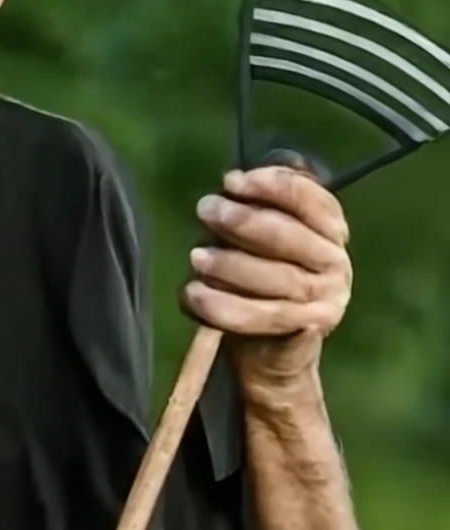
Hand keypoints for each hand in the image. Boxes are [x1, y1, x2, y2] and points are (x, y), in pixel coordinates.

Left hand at [181, 166, 351, 341]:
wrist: (271, 348)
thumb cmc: (259, 277)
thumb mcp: (256, 237)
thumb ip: (252, 207)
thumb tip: (232, 182)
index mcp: (330, 230)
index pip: (311, 199)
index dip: (272, 185)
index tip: (232, 180)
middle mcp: (335, 263)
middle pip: (294, 238)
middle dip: (245, 221)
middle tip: (206, 210)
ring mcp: (324, 300)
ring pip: (280, 279)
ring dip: (232, 265)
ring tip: (197, 256)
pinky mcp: (303, 331)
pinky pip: (261, 316)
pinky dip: (223, 305)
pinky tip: (194, 292)